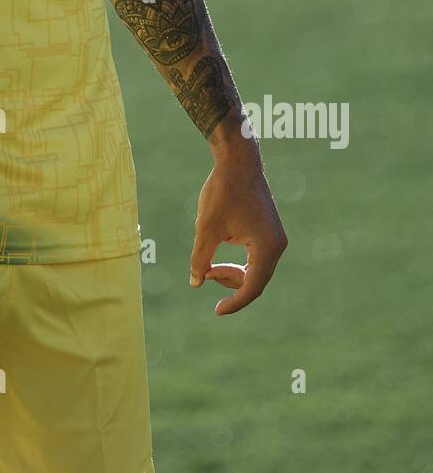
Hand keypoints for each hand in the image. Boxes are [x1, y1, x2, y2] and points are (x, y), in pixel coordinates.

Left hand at [190, 143, 286, 314]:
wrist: (237, 161)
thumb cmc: (222, 192)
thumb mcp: (206, 228)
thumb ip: (200, 259)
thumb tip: (196, 283)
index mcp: (267, 247)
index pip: (253, 287)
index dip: (235, 302)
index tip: (216, 311)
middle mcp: (277, 245)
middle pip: (255, 281)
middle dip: (229, 282)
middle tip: (205, 271)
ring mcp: (276, 237)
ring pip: (256, 270)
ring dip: (233, 272)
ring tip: (209, 263)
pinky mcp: (269, 230)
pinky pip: (256, 257)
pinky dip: (239, 261)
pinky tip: (219, 253)